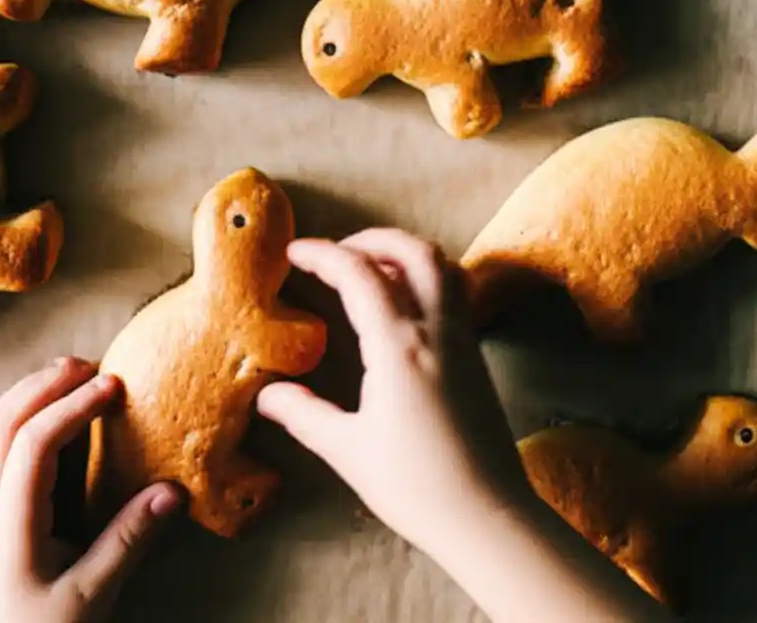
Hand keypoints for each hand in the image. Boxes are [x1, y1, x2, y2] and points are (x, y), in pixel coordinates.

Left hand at [0, 358, 183, 622]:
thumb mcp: (95, 595)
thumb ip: (129, 540)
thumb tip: (173, 490)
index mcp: (11, 528)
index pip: (33, 446)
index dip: (71, 408)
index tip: (112, 385)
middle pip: (1, 429)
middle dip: (43, 388)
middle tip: (88, 365)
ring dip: (16, 398)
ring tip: (56, 376)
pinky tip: (18, 413)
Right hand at [256, 229, 530, 549]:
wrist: (488, 518)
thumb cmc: (418, 488)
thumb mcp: (348, 450)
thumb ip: (305, 414)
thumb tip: (268, 395)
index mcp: (400, 347)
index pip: (360, 274)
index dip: (323, 254)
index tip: (294, 253)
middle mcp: (438, 333)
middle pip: (413, 251)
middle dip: (371, 238)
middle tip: (335, 252)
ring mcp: (464, 343)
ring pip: (443, 267)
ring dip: (404, 252)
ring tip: (368, 269)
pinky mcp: (476, 360)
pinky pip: (455, 295)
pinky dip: (426, 279)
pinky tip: (402, 307)